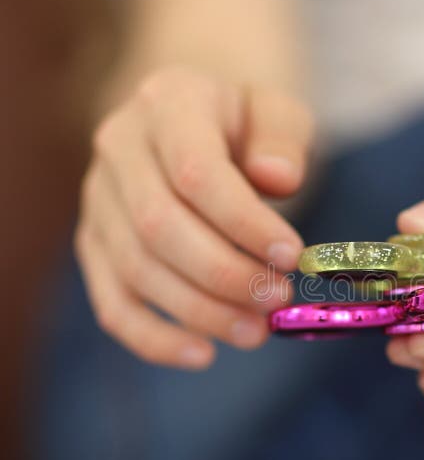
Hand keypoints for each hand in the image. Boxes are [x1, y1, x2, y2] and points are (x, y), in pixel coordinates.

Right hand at [76, 66, 313, 368]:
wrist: (196, 122)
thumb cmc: (246, 124)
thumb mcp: (277, 112)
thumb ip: (282, 139)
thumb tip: (280, 178)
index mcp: (167, 103)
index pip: (197, 172)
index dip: (244, 222)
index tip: (292, 256)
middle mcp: (119, 148)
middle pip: (159, 227)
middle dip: (224, 274)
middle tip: (277, 300)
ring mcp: (99, 199)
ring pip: (137, 269)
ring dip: (200, 311)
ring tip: (256, 333)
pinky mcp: (95, 244)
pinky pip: (113, 302)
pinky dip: (154, 338)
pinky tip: (202, 355)